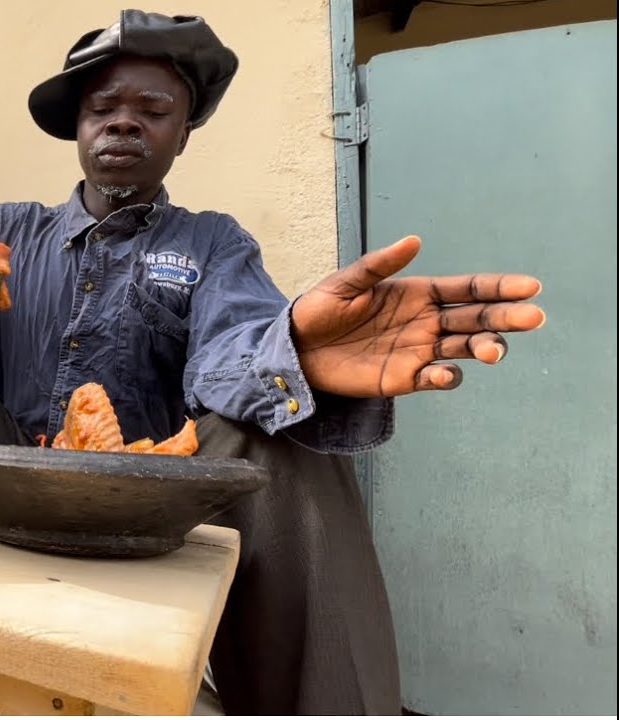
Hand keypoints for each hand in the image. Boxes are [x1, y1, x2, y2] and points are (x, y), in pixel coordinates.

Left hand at [292, 236, 545, 397]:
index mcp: (417, 293)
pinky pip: (435, 377)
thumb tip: (414, 240)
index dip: (498, 287)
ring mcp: (419, 350)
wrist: (295, 349)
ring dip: (484, 348)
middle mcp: (426, 321)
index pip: (467, 289)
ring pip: (464, 348)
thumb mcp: (345, 283)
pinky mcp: (404, 378)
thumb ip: (378, 265)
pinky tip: (447, 372)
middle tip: (532, 318)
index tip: (529, 287)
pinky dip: (446, 376)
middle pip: (476, 318)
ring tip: (493, 350)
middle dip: (506, 318)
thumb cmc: (319, 310)